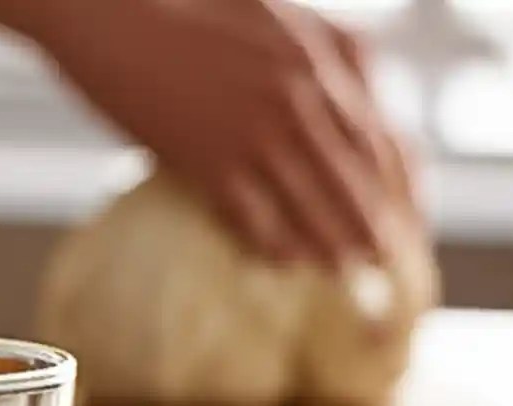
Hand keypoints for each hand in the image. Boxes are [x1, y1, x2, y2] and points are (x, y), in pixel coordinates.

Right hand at [0, 0, 420, 265]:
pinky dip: (274, 243)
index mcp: (318, 55)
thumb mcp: (269, 12)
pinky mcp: (208, 157)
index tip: (407, 216)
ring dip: (333, 245)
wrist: (105, 10)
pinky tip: (285, 262)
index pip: (381, 137)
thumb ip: (319, 45)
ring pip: (312, 203)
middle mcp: (298, 94)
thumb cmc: (181, 5)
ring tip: (344, 272)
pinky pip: (254, 215)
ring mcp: (255, 128)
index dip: (401, 186)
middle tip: (387, 261)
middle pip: (355, 178)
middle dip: (375, 226)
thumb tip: (356, 86)